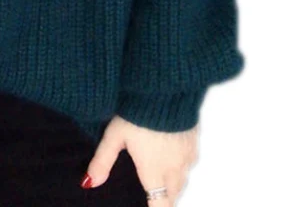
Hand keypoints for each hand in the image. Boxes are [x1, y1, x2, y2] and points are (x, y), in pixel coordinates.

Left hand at [81, 115, 198, 204]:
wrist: (163, 89)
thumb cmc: (136, 112)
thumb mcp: (114, 135)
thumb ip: (102, 161)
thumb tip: (89, 183)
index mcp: (154, 171)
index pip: (161, 204)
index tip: (149, 206)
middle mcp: (174, 167)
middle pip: (173, 194)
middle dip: (164, 198)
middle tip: (152, 195)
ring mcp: (187, 155)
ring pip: (183, 179)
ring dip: (173, 183)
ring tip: (160, 179)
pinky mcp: (194, 141)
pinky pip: (190, 161)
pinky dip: (182, 165)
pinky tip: (171, 155)